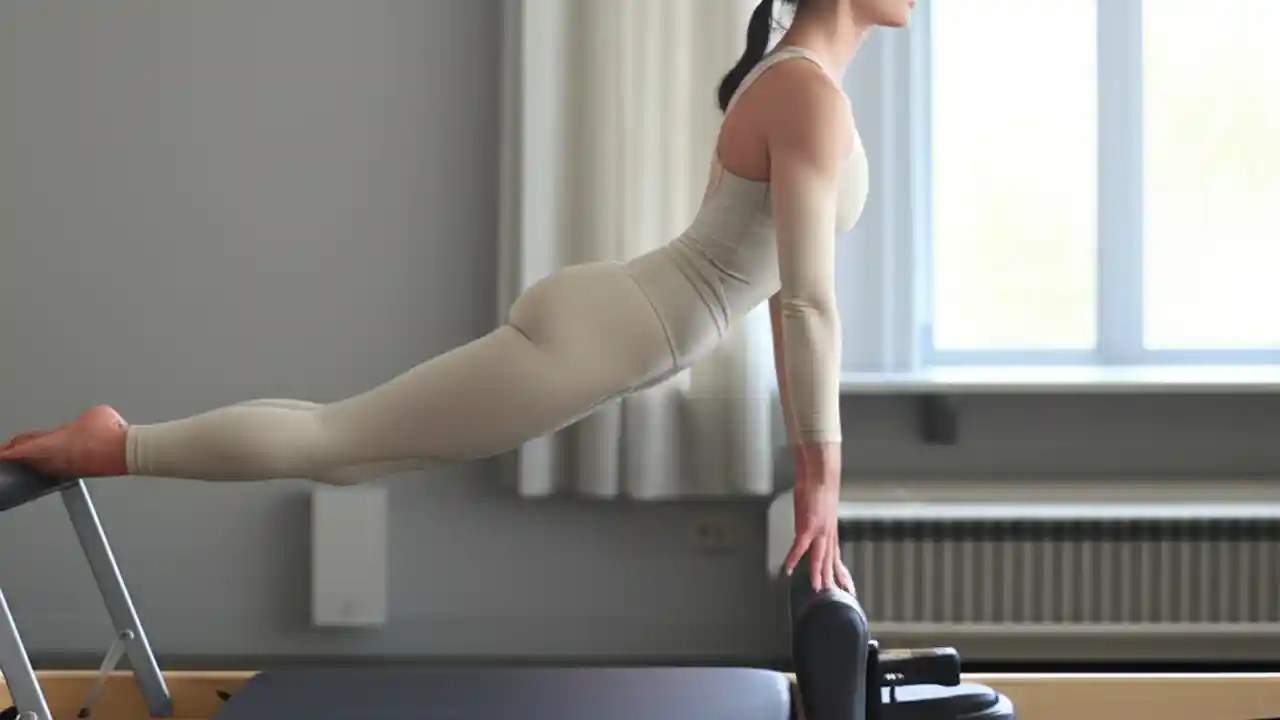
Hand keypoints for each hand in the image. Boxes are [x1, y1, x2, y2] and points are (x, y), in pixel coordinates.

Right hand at [783, 442, 854, 594]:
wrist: (820, 475)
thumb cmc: (819, 487)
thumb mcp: (820, 509)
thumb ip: (818, 521)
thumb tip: (814, 526)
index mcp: (830, 531)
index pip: (837, 556)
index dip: (841, 573)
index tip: (846, 586)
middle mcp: (828, 533)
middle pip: (830, 561)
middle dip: (833, 579)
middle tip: (836, 595)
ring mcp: (818, 531)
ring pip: (819, 558)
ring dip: (818, 574)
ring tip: (817, 588)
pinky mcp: (807, 526)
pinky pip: (799, 547)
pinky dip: (793, 558)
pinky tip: (788, 568)